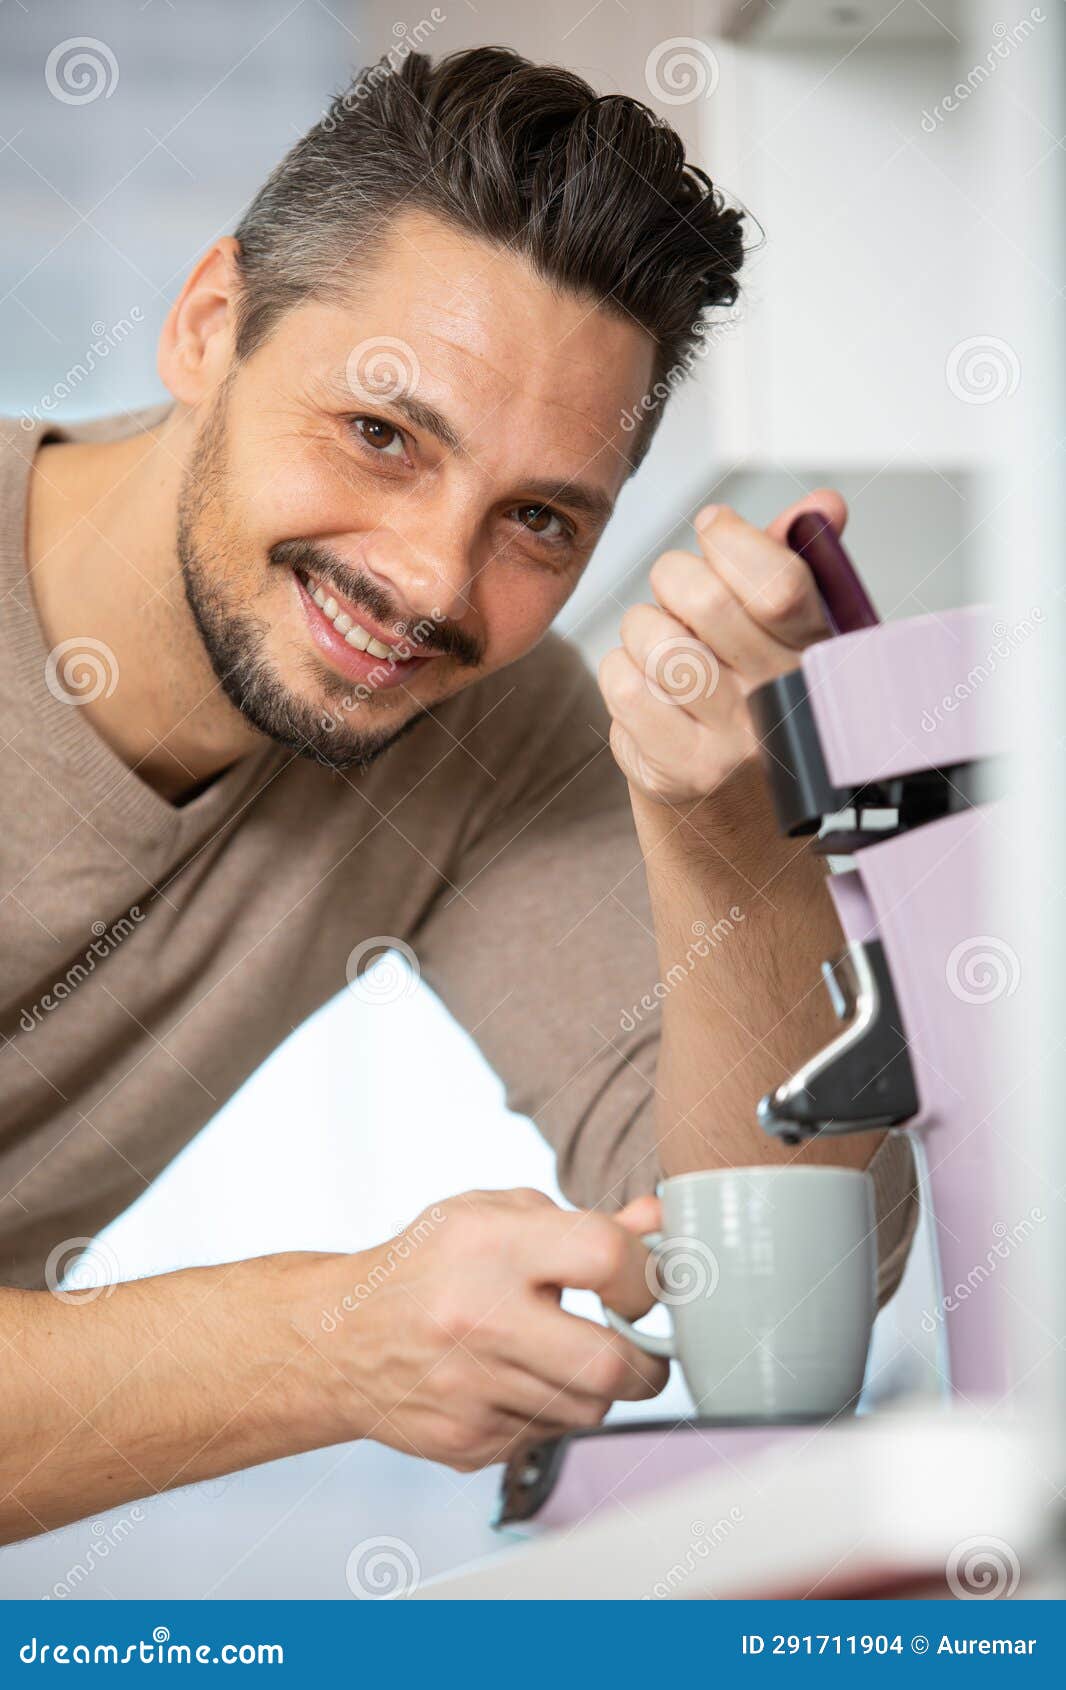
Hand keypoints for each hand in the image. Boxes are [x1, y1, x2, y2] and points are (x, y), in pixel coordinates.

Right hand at [304, 1189, 667, 1471]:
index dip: (642, 1272)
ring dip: (594, 1385)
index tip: (639, 1280)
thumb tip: (658, 1225)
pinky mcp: (467, 1443)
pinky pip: (548, 1437)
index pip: (604, 1256)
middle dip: (646, 1361)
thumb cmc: (426, 1267)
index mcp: (489, 1247)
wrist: (338, 1338)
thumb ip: (580, 1222)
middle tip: (640, 1345)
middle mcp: (479, 1319)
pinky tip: (519, 1380)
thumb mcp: (492, 1217)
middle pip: (610, 1365)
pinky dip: (551, 1410)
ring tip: (564, 1354)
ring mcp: (471, 1391)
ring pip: (588, 1409)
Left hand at [598, 491, 843, 808]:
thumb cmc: (753, 696)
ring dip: (643, 627)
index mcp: (819, 653)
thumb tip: (825, 503)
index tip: (711, 526)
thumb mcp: (787, 629)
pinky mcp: (681, 772)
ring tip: (661, 645)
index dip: (732, 538)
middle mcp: (783, 702)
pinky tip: (646, 688)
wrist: (738, 810)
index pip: (778, 584)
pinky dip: (620, 670)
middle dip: (674, 576)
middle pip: (705, 600)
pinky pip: (623, 686)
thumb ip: (797, 560)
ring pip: (654, 640)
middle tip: (676, 590)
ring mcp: (732, 744)